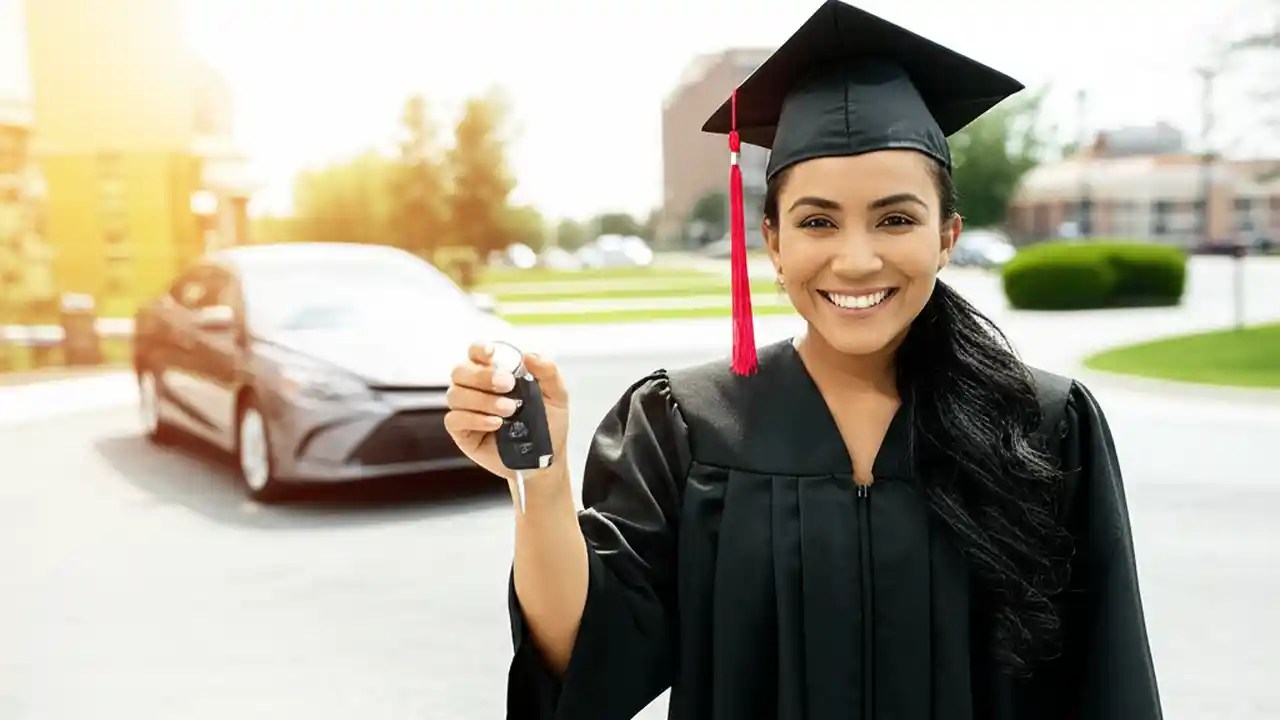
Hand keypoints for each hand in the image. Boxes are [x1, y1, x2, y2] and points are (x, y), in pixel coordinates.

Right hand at [444, 341, 570, 484]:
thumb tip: (529, 355)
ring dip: (482, 399)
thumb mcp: (556, 396)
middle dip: (482, 376)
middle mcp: (475, 388)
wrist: (546, 459)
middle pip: (460, 371)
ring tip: (509, 410)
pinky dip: (475, 419)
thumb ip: (548, 372)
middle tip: (508, 385)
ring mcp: (466, 410)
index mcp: (494, 373)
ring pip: (456, 395)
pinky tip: (495, 423)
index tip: (491, 353)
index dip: (479, 349)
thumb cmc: (548, 424)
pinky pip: (454, 420)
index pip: (476, 353)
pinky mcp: (462, 433)